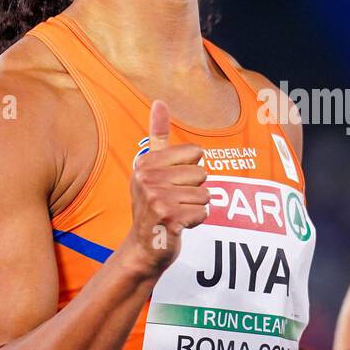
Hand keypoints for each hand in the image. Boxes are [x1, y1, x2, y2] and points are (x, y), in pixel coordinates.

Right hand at [124, 100, 210, 275]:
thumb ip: (158, 137)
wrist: (144, 247)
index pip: (195, 153)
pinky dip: (196, 221)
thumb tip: (159, 102)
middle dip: (194, 191)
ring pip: (205, 194)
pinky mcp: (168, 218)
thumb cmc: (153, 205)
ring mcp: (156, 199)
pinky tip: (178, 226)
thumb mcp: (151, 169)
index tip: (172, 185)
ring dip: (196, 208)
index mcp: (145, 163)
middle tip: (174, 203)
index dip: (191, 171)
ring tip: (176, 214)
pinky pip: (204, 212)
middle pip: (202, 174)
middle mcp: (147, 179)